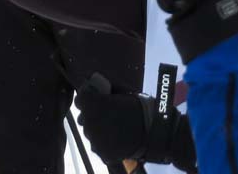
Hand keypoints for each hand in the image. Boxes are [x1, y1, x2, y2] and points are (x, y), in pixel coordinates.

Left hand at [75, 74, 195, 169]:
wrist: (156, 133)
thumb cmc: (142, 108)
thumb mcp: (125, 91)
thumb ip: (108, 88)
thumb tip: (97, 83)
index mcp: (96, 105)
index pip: (80, 99)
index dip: (87, 96)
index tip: (95, 96)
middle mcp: (91, 123)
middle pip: (84, 116)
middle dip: (92, 113)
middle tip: (107, 111)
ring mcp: (96, 141)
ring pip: (90, 131)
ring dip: (98, 127)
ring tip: (113, 125)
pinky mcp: (103, 153)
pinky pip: (98, 145)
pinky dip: (104, 141)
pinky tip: (115, 137)